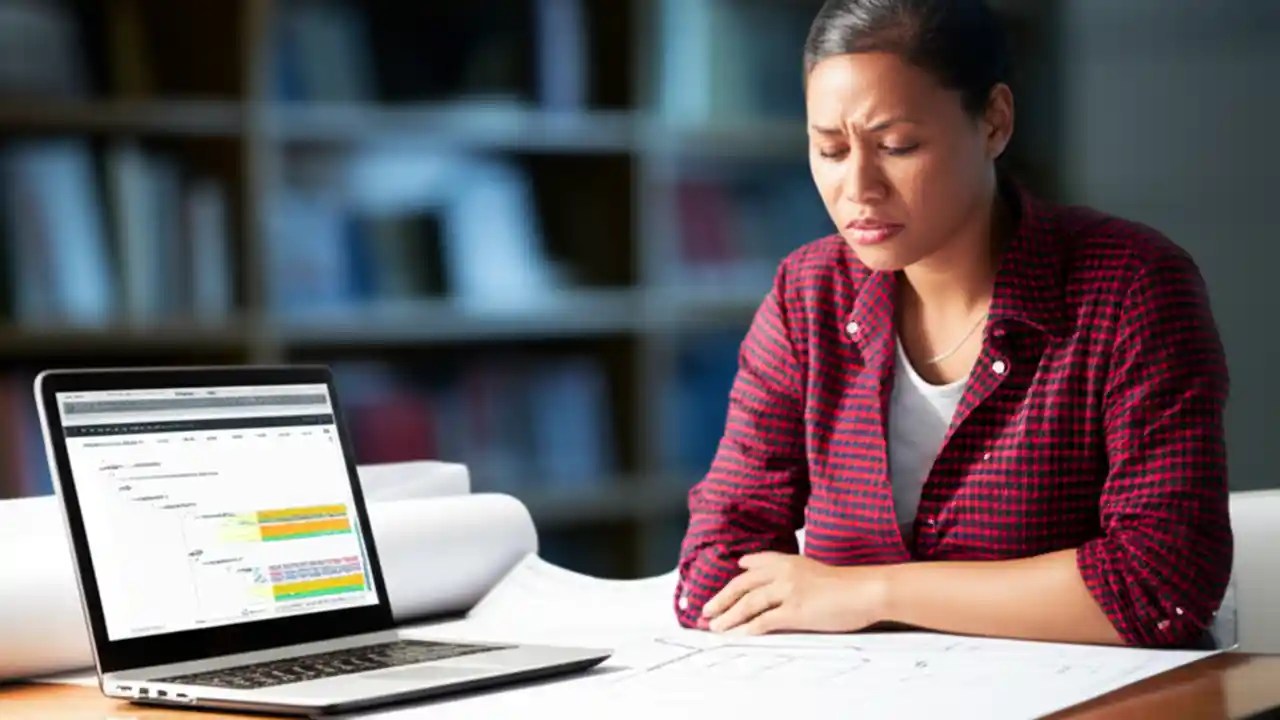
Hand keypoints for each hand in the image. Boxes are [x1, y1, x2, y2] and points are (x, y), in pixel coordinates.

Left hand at [700, 552, 889, 635]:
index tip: (724, 582)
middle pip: (742, 585)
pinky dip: (746, 628)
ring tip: (715, 627)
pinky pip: (764, 621)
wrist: (867, 589)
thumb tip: (777, 584)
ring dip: (728, 616)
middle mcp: (783, 572)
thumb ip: (794, 573)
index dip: (738, 574)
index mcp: (789, 561)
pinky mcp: (795, 611)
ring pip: (748, 603)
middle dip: (721, 599)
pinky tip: (737, 634)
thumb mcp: (815, 570)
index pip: (755, 564)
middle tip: (706, 610)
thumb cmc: (848, 585)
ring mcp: (788, 591)